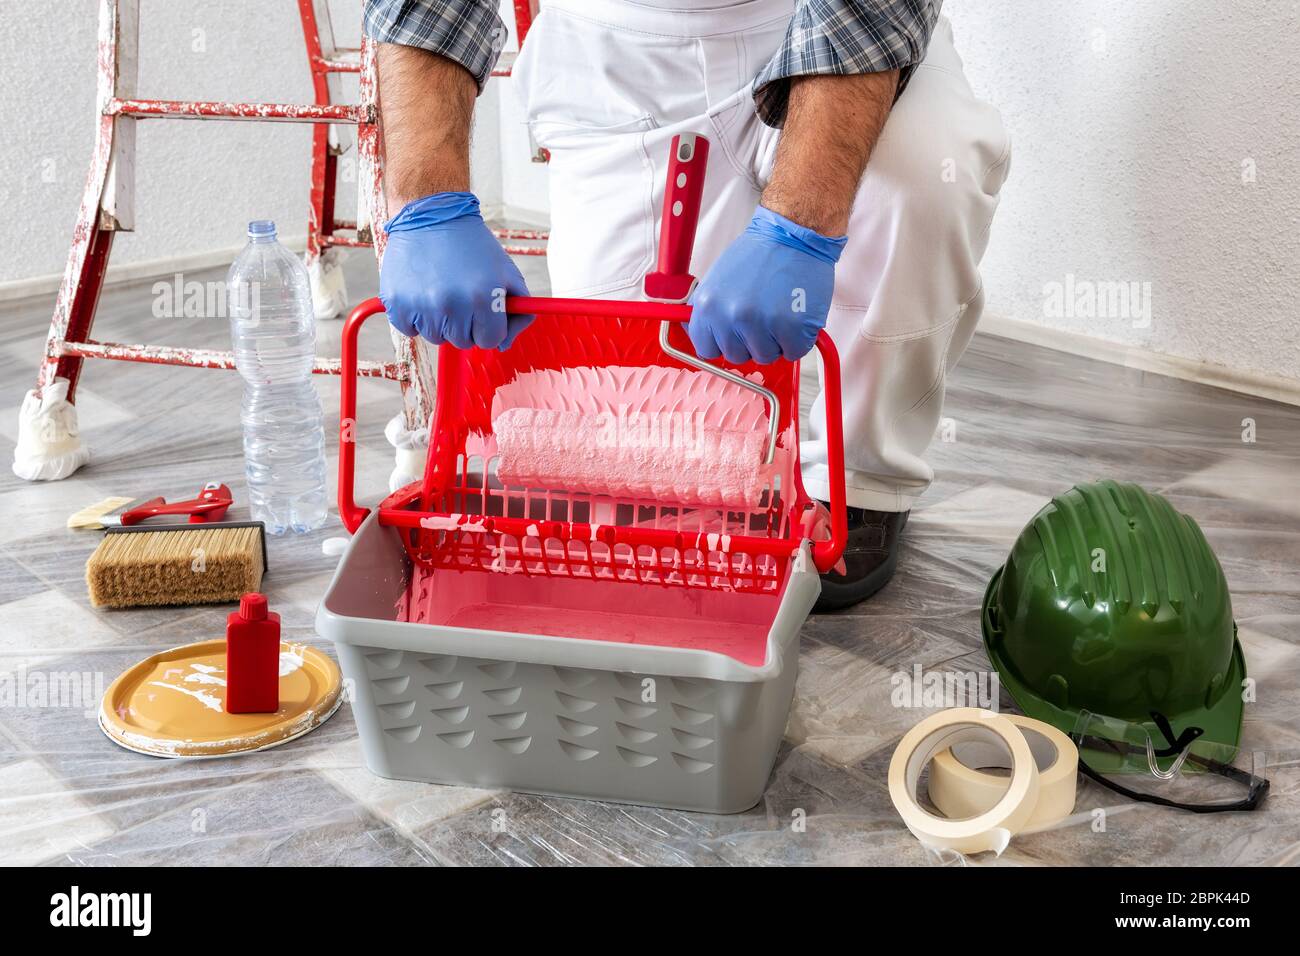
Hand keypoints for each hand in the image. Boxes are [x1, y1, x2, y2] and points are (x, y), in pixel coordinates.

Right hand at [380, 192, 532, 348]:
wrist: (431, 215)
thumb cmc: (473, 246)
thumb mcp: (507, 273)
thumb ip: (517, 312)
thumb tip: (504, 345)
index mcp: (484, 297)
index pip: (491, 341)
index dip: (488, 327)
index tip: (483, 313)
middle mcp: (452, 304)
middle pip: (463, 342)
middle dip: (465, 324)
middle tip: (460, 296)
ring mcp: (422, 305)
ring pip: (436, 338)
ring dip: (440, 321)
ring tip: (440, 290)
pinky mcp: (397, 303)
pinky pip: (409, 330)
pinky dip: (415, 317)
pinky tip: (421, 292)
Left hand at [688, 206, 845, 364]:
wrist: (793, 234)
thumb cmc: (760, 254)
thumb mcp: (718, 281)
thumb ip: (710, 312)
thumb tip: (706, 339)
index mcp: (708, 306)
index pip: (706, 349)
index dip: (723, 343)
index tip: (734, 336)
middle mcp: (731, 317)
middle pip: (736, 356)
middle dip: (751, 342)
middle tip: (763, 316)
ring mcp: (762, 324)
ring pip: (765, 357)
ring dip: (775, 342)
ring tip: (780, 311)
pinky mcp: (792, 328)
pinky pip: (793, 352)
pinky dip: (798, 339)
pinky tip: (796, 315)